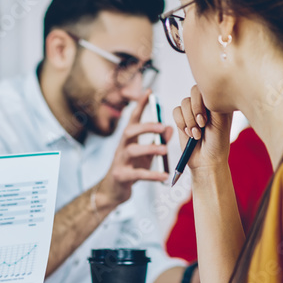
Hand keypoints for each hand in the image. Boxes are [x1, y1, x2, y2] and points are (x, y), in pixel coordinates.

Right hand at [97, 90, 171, 206]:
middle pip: (129, 131)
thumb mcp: (145, 154)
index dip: (140, 105)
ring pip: (132, 151)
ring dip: (149, 149)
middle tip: (161, 126)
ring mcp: (120, 162)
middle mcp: (121, 147)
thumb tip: (170, 128)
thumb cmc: (131, 169)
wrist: (113, 191)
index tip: (149, 91)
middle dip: (145, 127)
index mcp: (128, 140)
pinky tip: (164, 176)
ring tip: (165, 151)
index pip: (133, 118)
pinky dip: (152, 175)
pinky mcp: (121, 176)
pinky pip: (137, 174)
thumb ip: (157, 141)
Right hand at [172, 84, 232, 170]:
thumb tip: (204, 90)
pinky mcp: (182, 118)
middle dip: (195, 111)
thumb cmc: (218, 143)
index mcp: (218, 102)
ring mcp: (193, 111)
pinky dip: (181, 124)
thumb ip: (213, 103)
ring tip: (196, 134)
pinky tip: (189, 134)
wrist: (206, 160)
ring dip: (189, 121)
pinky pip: (176, 112)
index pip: (207, 87)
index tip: (205, 120)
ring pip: (184, 103)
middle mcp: (205, 104)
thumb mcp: (221, 121)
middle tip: (201, 125)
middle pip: (193, 91)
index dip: (202, 102)